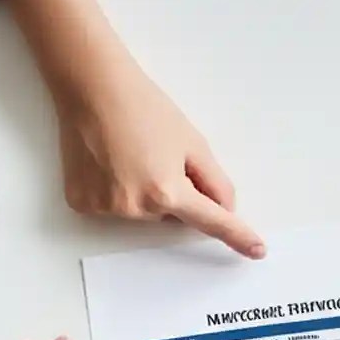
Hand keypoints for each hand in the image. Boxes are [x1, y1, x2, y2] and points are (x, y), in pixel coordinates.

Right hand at [55, 68, 265, 258]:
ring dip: (144, 192)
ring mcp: (106, 209)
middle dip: (174, 192)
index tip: (257, 250)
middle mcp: (136, 208)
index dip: (236, 235)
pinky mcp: (82, 204)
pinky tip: (108, 161)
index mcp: (166, 191)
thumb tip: (225, 209)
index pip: (210, 221)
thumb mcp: (192, 143)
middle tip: (157, 155)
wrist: (92, 89)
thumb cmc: (144, 108)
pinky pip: (113, 207)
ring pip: (143, 213)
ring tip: (128, 153)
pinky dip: (116, 190)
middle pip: (172, 215)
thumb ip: (215, 182)